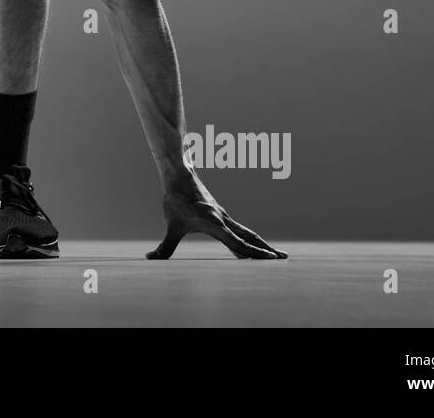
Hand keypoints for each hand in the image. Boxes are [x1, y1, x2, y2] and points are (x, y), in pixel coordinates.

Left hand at [149, 169, 286, 259]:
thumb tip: (150, 259)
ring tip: (274, 253)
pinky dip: (248, 238)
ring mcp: (223, 217)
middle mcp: (224, 221)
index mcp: (216, 225)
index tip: (271, 258)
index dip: (255, 253)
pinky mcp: (220, 214)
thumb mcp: (171, 226)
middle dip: (266, 249)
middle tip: (284, 258)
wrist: (180, 175)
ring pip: (246, 232)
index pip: (239, 243)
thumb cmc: (176, 200)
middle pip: (250, 237)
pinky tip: (248, 244)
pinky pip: (238, 229)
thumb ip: (164, 247)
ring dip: (260, 243)